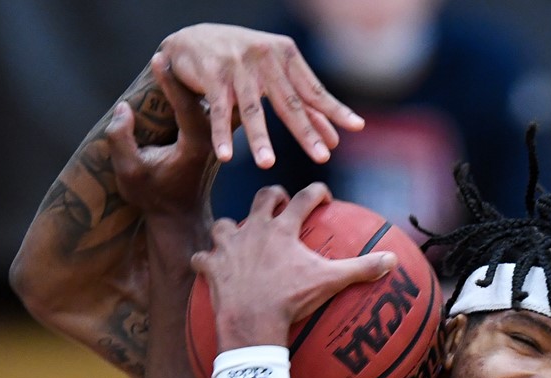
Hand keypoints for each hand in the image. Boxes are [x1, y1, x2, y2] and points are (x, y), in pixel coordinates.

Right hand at [105, 55, 215, 220]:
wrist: (179, 216)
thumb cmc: (153, 197)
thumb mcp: (129, 173)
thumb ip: (121, 141)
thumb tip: (122, 108)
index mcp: (196, 146)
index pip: (186, 105)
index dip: (171, 81)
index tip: (158, 58)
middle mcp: (211, 139)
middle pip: (200, 96)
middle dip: (184, 71)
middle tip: (168, 48)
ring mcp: (214, 137)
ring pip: (205, 100)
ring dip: (190, 79)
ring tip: (174, 57)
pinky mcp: (212, 136)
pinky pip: (205, 106)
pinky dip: (194, 91)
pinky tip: (181, 75)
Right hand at [158, 23, 363, 167]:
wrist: (194, 39)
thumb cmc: (243, 63)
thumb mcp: (275, 78)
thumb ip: (303, 106)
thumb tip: (333, 140)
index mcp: (286, 55)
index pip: (313, 89)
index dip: (334, 109)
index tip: (356, 126)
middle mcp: (265, 57)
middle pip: (288, 102)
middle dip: (305, 132)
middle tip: (322, 157)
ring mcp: (238, 65)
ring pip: (253, 109)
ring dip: (259, 139)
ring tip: (267, 165)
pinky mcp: (212, 74)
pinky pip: (219, 110)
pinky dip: (222, 134)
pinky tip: (226, 156)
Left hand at [192, 183, 395, 351]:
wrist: (252, 320)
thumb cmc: (292, 299)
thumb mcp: (330, 282)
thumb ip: (361, 268)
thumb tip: (393, 260)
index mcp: (282, 228)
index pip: (305, 197)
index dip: (317, 193)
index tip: (324, 197)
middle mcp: (253, 229)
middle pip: (262, 198)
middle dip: (272, 197)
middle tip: (280, 204)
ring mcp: (229, 246)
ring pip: (225, 224)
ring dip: (232, 229)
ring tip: (239, 238)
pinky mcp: (212, 266)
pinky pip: (203, 258)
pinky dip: (207, 262)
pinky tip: (211, 267)